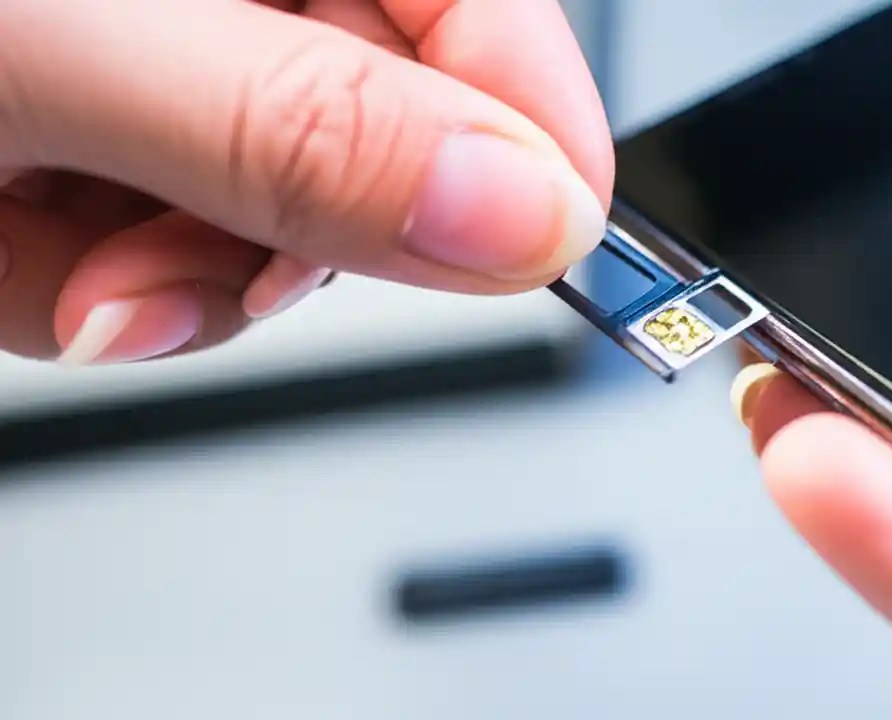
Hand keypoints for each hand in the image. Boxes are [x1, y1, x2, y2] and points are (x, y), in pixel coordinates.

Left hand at [0, 0, 610, 363]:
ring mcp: (171, 85)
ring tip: (75, 267)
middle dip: (292, 233)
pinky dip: (107, 296)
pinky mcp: (118, 159)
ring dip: (179, 285)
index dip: (533, 115)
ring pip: (274, 224)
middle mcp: (225, 2)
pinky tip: (41, 258)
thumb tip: (521, 210)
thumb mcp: (66, 52)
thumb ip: (304, 130)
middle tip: (202, 263)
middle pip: (380, 132)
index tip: (561, 237)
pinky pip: (178, 264)